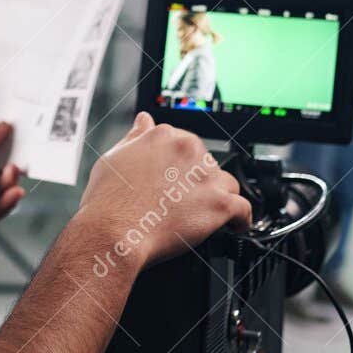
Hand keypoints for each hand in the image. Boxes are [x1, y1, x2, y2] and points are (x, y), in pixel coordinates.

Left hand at [0, 121, 24, 252]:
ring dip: (11, 180)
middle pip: (3, 170)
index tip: (23, 132)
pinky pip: (1, 209)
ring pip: (4, 189)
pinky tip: (15, 192)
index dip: (7, 143)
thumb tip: (5, 127)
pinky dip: (10, 201)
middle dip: (13, 162)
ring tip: (13, 172)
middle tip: (23, 156)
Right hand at [77, 113, 250, 270]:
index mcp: (164, 136)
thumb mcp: (113, 157)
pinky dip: (241, 219)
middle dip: (199, 182)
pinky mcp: (219, 203)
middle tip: (182, 202)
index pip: (185, 145)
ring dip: (219, 197)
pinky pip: (243, 209)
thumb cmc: (109, 201)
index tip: (176, 179)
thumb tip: (144, 121)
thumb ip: (134, 137)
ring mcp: (206, 177)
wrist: (114, 232)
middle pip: (207, 164)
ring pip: (227, 184)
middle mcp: (188, 150)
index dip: (181, 166)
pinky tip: (234, 226)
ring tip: (205, 214)